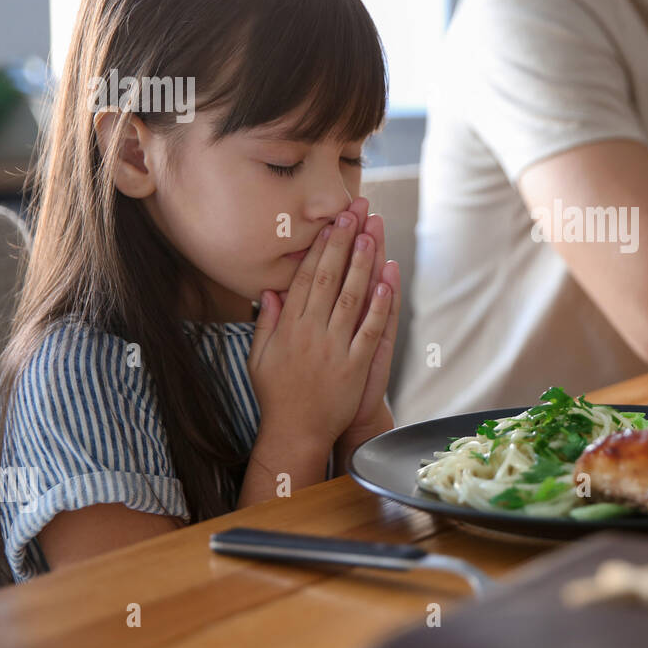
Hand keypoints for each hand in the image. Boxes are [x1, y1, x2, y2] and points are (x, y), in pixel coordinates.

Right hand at [247, 205, 395, 447]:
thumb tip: (270, 290)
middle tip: (353, 214)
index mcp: (288, 327)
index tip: (331, 224)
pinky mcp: (354, 367)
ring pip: (351, 299)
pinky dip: (379, 306)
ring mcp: (334, 349)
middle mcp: (310, 333)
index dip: (320, 248)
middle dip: (343, 243)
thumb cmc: (277, 395)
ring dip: (363, 264)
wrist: (295, 433)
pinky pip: (369, 332)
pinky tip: (387, 282)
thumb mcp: (260, 357)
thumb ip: (266, 323)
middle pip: (329, 279)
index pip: (305, 278)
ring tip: (371, 234)